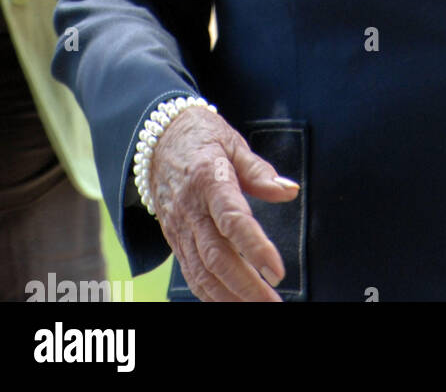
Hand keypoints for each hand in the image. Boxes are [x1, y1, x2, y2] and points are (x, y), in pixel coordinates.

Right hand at [148, 106, 300, 302]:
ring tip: (260, 307)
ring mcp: (179, 228)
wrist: (156, 140)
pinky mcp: (174, 239)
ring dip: (231, 296)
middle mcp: (190, 209)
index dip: (255, 247)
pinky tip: (233, 303)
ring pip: (202, 272)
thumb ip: (260, 171)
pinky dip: (210, 294)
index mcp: (209, 178)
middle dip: (246, 285)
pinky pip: (191, 273)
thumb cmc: (203, 138)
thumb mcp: (233, 142)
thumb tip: (290, 191)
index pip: (232, 219)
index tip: (277, 270)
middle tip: (274, 302)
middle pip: (217, 256)